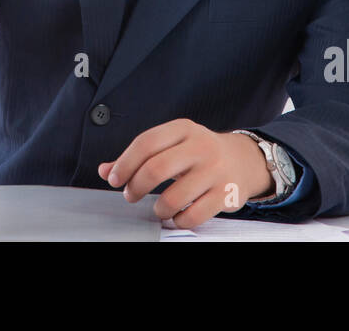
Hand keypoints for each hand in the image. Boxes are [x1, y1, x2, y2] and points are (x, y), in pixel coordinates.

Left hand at [97, 118, 273, 228]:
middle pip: (156, 168)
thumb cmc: (198, 153)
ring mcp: (215, 171)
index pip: (146, 142)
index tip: (115, 178)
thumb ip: (138, 156)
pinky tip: (176, 216)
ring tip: (157, 207)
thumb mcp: (171, 144)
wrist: (243, 160)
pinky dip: (178, 220)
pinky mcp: (226, 195)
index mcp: (183, 129)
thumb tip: (105, 171)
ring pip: (174, 197)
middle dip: (136, 186)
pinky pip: (193, 215)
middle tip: (131, 195)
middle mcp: (201, 146)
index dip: (125, 163)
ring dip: (158, 208)